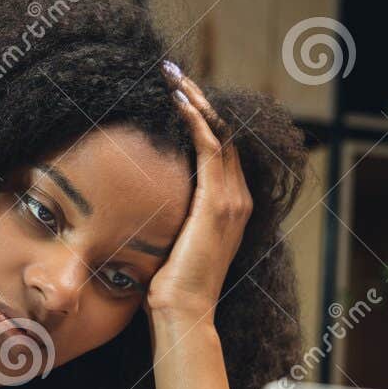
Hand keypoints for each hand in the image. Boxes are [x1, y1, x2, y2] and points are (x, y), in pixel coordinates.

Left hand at [145, 62, 253, 329]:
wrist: (182, 312)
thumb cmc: (170, 288)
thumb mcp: (174, 244)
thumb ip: (173, 220)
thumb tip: (148, 205)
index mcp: (230, 208)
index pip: (220, 151)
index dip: (203, 120)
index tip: (179, 98)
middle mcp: (239, 199)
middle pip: (224, 135)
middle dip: (200, 102)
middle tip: (175, 76)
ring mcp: (232, 200)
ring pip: (219, 134)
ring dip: (197, 103)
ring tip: (174, 78)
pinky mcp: (218, 203)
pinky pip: (210, 148)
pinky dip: (196, 121)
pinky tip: (179, 102)